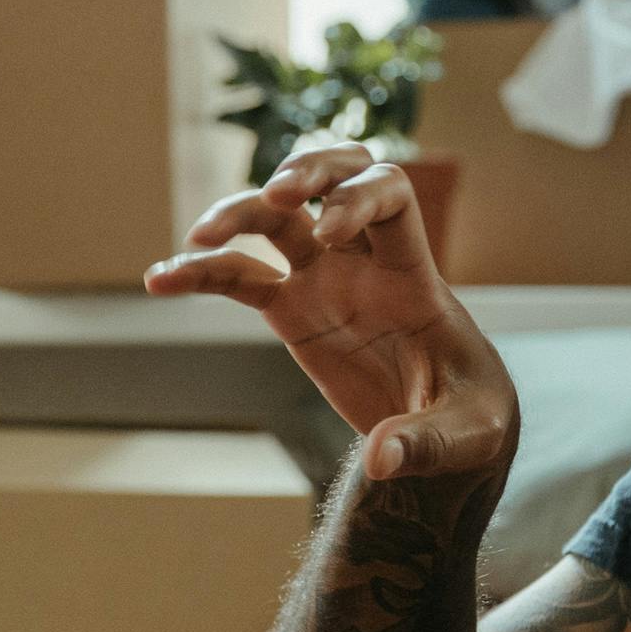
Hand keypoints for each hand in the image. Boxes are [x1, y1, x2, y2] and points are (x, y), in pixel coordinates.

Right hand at [145, 141, 516, 480]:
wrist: (448, 433)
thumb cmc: (471, 422)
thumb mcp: (467, 434)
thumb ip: (426, 442)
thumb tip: (380, 461)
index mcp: (412, 274)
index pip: (390, 196)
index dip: (357, 198)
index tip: (327, 231)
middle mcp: (365, 262)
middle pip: (339, 176)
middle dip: (307, 170)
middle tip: (275, 195)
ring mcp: (325, 281)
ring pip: (276, 219)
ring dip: (238, 213)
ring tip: (197, 239)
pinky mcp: (292, 311)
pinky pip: (239, 279)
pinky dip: (199, 274)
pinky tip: (159, 280)